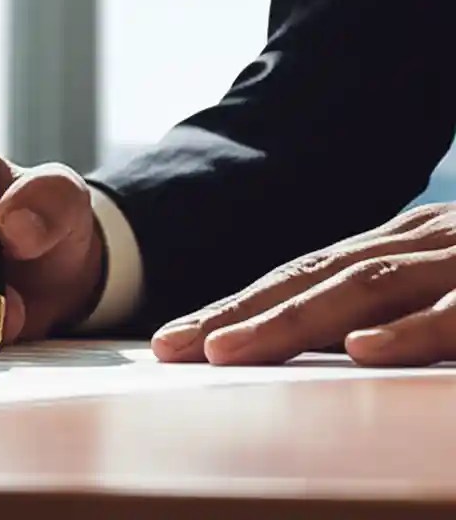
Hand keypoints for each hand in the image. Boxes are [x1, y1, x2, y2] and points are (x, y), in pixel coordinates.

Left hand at [152, 203, 455, 366]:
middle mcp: (422, 243)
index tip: (173, 343)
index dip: (236, 309)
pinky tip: (361, 349)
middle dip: (235, 315)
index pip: (303, 278)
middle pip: (312, 278)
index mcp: (402, 245)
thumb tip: (334, 346)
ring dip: (290, 320)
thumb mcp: (449, 286)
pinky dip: (409, 330)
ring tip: (223, 351)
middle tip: (169, 349)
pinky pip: (455, 311)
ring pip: (365, 287)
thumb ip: (397, 309)